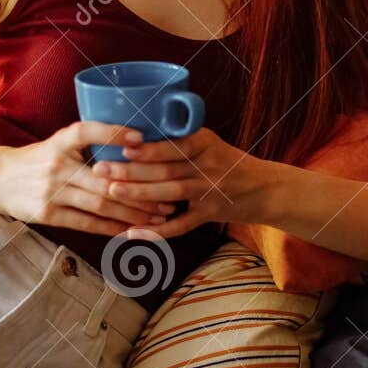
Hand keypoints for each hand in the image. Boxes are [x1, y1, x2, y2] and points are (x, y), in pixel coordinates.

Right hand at [0, 121, 177, 235]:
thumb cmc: (38, 160)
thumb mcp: (58, 143)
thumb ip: (89, 143)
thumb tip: (136, 143)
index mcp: (60, 142)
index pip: (85, 131)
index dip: (113, 133)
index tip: (141, 138)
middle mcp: (56, 165)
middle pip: (105, 179)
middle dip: (141, 190)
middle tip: (169, 196)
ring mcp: (51, 192)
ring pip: (100, 204)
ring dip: (133, 213)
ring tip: (159, 217)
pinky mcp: (47, 214)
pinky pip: (86, 223)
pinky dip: (111, 227)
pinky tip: (131, 230)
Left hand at [89, 126, 271, 238]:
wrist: (266, 189)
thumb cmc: (229, 162)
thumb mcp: (210, 143)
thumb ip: (180, 139)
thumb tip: (134, 134)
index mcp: (206, 143)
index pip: (174, 144)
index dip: (148, 147)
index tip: (122, 146)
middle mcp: (209, 165)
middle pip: (166, 169)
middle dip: (131, 170)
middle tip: (101, 168)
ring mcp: (211, 191)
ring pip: (170, 193)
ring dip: (139, 194)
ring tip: (111, 192)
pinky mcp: (211, 214)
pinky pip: (181, 225)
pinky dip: (156, 231)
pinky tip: (132, 233)